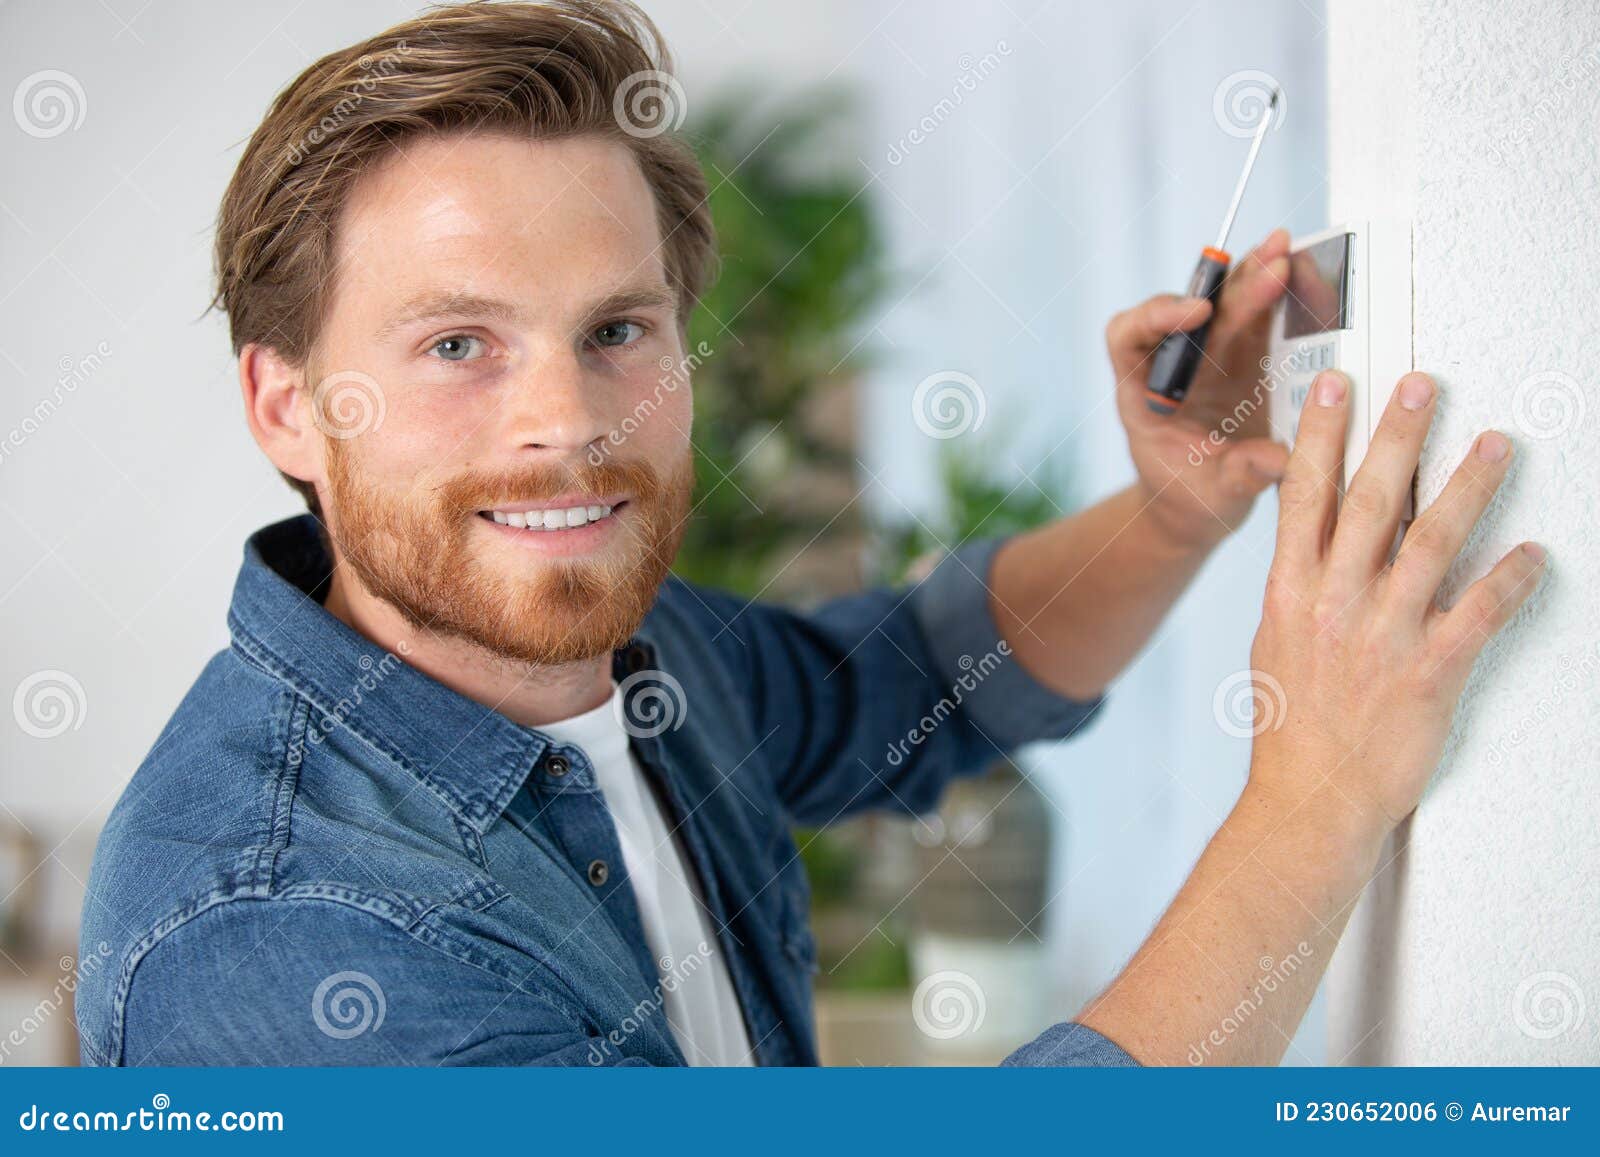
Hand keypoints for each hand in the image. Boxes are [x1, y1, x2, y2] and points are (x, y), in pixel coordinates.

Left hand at [1108, 229, 1292, 547]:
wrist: (1195, 506)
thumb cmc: (1189, 499)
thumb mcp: (1213, 494)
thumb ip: (1240, 474)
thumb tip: (1280, 458)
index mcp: (1142, 395)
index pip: (1128, 338)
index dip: (1156, 317)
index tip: (1197, 312)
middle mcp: (1173, 367)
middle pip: (1192, 313)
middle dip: (1230, 286)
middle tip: (1270, 263)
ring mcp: (1210, 360)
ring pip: (1227, 305)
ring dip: (1254, 276)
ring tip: (1285, 248)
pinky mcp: (1244, 359)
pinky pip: (1258, 319)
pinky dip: (1278, 296)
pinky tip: (1303, 275)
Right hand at [1248, 369, 1545, 835]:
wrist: (1310, 801)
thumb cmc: (1294, 729)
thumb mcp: (1275, 645)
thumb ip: (1299, 589)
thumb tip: (1317, 543)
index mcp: (1289, 593)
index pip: (1304, 498)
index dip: (1319, 437)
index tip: (1335, 388)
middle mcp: (1332, 604)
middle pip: (1370, 502)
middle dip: (1397, 436)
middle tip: (1423, 388)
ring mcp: (1381, 637)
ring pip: (1431, 543)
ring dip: (1468, 487)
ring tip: (1497, 444)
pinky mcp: (1428, 674)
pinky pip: (1479, 614)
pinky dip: (1510, 579)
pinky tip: (1534, 552)